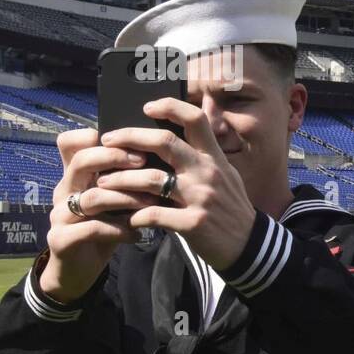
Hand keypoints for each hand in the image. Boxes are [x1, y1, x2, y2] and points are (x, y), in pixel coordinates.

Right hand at [41, 128, 157, 302]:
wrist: (78, 270)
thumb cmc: (104, 228)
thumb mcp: (115, 201)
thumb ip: (126, 181)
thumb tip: (162, 157)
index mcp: (75, 177)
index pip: (70, 143)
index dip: (91, 135)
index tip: (126, 139)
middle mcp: (64, 191)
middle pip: (82, 162)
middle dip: (115, 158)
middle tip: (144, 162)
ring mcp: (60, 215)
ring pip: (91, 197)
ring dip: (125, 198)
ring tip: (150, 203)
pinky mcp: (61, 239)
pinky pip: (91, 228)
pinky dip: (118, 230)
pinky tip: (136, 234)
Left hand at [96, 98, 256, 271]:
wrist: (248, 245)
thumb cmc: (229, 208)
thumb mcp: (226, 174)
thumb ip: (206, 152)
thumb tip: (192, 118)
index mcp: (213, 158)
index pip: (195, 120)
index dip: (170, 107)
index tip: (146, 107)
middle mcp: (208, 172)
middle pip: (165, 142)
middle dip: (129, 137)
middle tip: (107, 142)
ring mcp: (201, 197)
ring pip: (150, 178)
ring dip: (120, 179)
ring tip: (104, 182)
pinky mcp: (193, 223)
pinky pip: (153, 214)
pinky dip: (135, 215)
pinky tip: (130, 217)